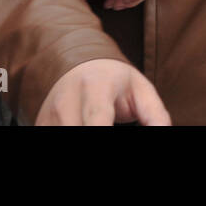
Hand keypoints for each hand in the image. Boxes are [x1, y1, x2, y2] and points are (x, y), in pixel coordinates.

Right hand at [36, 59, 170, 125]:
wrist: (76, 66)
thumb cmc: (115, 81)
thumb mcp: (140, 90)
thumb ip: (155, 116)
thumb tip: (165, 133)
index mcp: (96, 87)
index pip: (96, 118)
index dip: (100, 130)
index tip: (113, 131)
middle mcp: (67, 100)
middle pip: (75, 130)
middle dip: (92, 136)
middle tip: (113, 128)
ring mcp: (49, 114)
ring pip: (61, 134)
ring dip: (81, 139)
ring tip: (105, 126)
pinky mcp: (39, 125)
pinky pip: (49, 135)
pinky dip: (66, 138)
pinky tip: (83, 127)